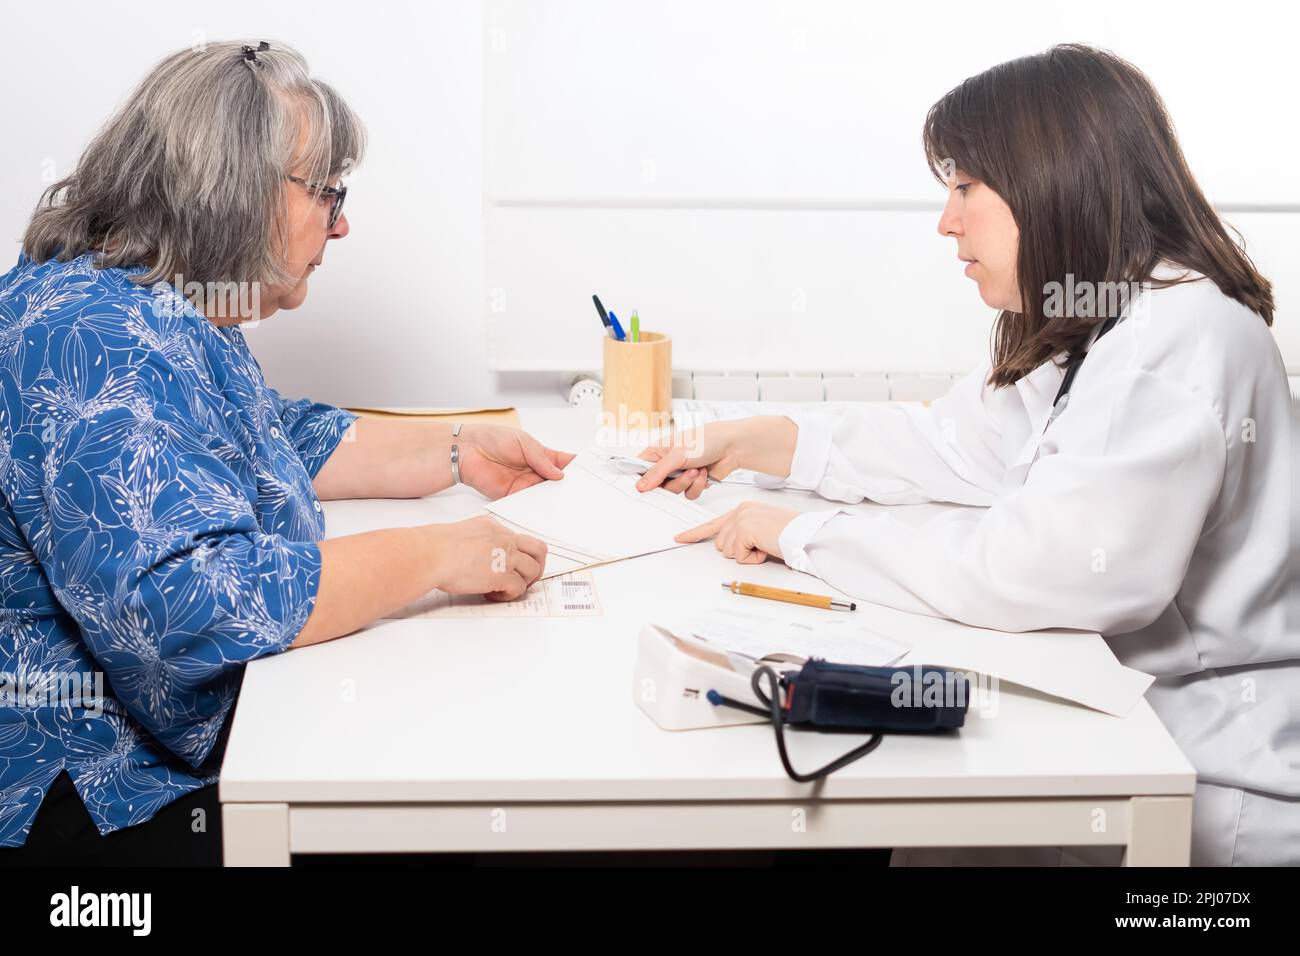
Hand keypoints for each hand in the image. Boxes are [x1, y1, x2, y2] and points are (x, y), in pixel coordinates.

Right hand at [430, 515, 547, 600]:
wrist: (432, 554)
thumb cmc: (436, 547)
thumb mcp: (461, 533)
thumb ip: (476, 542)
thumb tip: (476, 555)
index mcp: (493, 527)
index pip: (517, 538)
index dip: (517, 554)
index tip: (511, 563)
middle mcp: (504, 539)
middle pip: (538, 549)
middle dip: (537, 565)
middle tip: (527, 577)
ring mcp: (506, 557)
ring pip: (533, 570)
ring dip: (524, 582)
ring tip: (508, 589)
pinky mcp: (503, 575)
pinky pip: (519, 588)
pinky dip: (510, 595)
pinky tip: (495, 595)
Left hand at [457, 424, 575, 498]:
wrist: (467, 450)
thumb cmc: (492, 438)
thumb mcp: (523, 442)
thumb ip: (541, 459)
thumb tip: (559, 474)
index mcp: (541, 455)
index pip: (563, 463)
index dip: (576, 468)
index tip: (588, 474)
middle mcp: (535, 471)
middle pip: (558, 482)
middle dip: (569, 486)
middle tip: (580, 492)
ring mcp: (525, 485)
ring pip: (546, 495)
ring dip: (555, 498)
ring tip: (567, 501)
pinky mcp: (513, 496)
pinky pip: (528, 504)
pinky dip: (537, 506)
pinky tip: (547, 507)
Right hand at [634, 421, 747, 498]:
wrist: (732, 446)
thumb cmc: (706, 439)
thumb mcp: (677, 454)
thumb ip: (657, 472)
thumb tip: (640, 485)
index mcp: (657, 452)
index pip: (639, 470)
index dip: (641, 480)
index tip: (643, 489)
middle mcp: (667, 464)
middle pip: (657, 486)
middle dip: (674, 482)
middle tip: (683, 473)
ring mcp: (679, 474)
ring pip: (674, 492)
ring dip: (687, 483)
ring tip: (697, 469)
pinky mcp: (692, 482)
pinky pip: (688, 494)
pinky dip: (697, 486)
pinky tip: (704, 474)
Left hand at [673, 502, 799, 564]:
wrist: (804, 534)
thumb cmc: (788, 534)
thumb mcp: (761, 530)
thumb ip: (743, 533)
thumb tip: (728, 547)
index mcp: (743, 509)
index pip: (713, 524)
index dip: (695, 533)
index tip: (680, 538)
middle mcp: (740, 511)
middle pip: (720, 543)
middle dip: (737, 551)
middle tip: (760, 546)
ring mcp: (741, 519)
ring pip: (727, 551)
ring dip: (746, 555)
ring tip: (765, 545)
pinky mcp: (744, 530)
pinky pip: (738, 556)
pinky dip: (753, 558)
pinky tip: (766, 548)